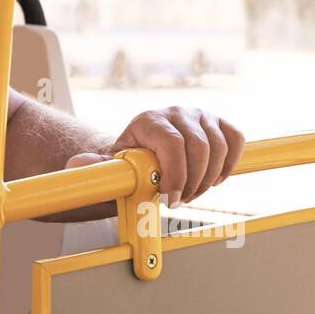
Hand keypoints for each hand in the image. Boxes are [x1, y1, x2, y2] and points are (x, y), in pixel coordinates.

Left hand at [68, 106, 244, 207]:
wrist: (141, 152)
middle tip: (181, 201)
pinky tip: (215, 179)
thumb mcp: (111, 166)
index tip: (172, 199)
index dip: (176, 175)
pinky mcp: (217, 122)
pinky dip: (230, 162)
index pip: (172, 143)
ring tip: (193, 193)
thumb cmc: (128, 162)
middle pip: (199, 146)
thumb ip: (97, 168)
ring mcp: (198, 115)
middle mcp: (175, 112)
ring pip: (220, 146)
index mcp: (148, 120)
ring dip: (210, 178)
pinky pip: (236, 138)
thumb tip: (78, 165)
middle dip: (194, 182)